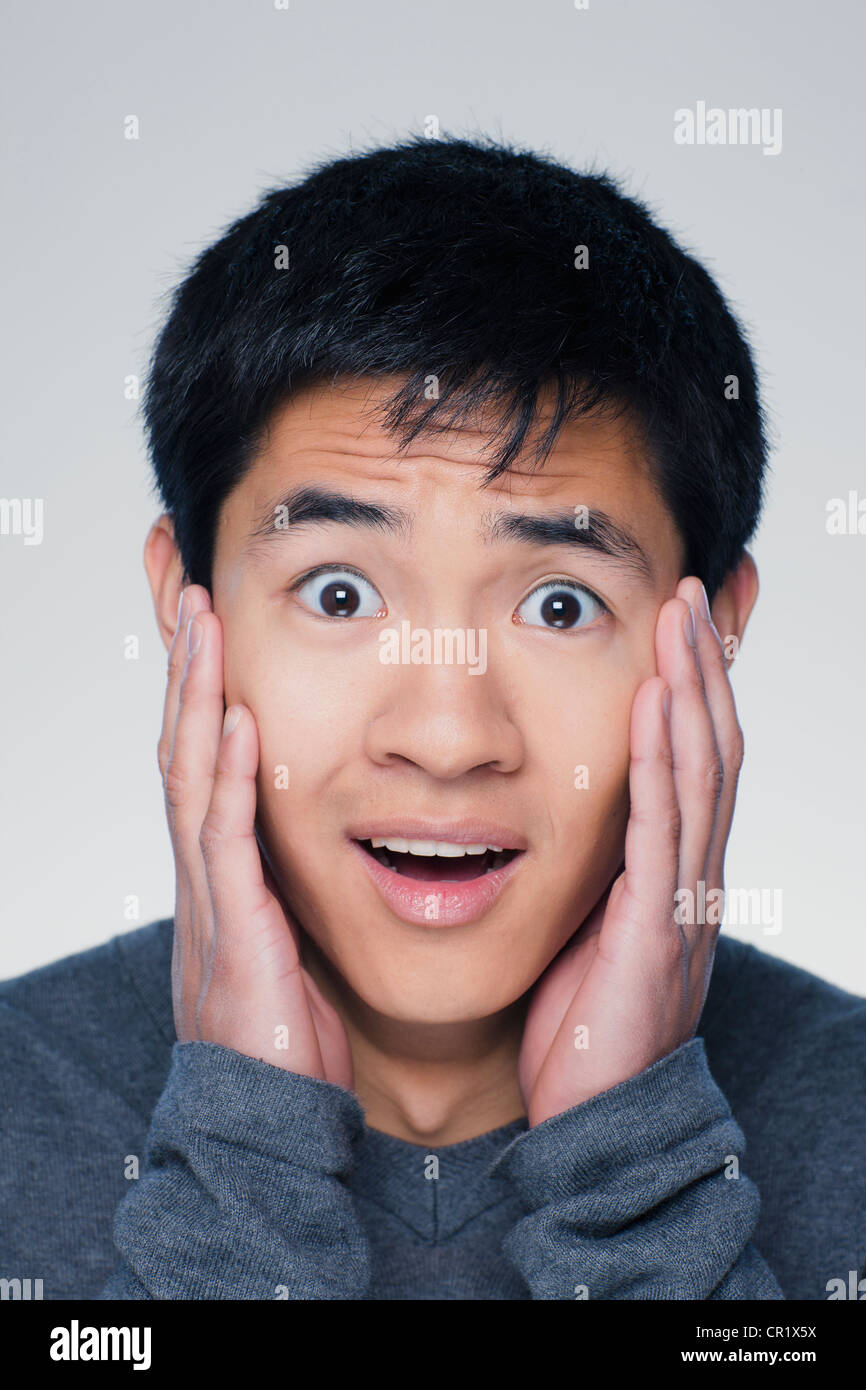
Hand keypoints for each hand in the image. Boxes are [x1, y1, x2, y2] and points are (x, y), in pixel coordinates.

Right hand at [158, 585, 352, 1087]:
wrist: (266, 1129)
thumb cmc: (290, 1039)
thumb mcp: (294, 941)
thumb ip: (297, 882)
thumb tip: (325, 837)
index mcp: (225, 873)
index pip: (203, 761)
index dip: (202, 689)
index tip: (208, 620)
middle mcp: (206, 876)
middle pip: (183, 750)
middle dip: (185, 668)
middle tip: (187, 590)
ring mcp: (211, 903)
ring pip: (189, 779)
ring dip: (195, 695)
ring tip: (201, 621)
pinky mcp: (234, 936)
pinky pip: (224, 844)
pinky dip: (225, 777)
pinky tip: (233, 718)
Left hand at [518, 576, 740, 1126]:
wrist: (596, 1123)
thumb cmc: (584, 1029)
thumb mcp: (588, 931)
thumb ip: (595, 873)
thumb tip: (575, 819)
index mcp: (674, 874)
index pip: (696, 762)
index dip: (697, 690)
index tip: (686, 623)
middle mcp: (691, 876)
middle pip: (712, 749)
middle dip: (705, 667)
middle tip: (694, 591)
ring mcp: (682, 900)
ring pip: (702, 773)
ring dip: (693, 688)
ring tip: (683, 617)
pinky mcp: (657, 927)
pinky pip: (664, 828)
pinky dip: (664, 758)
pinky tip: (657, 702)